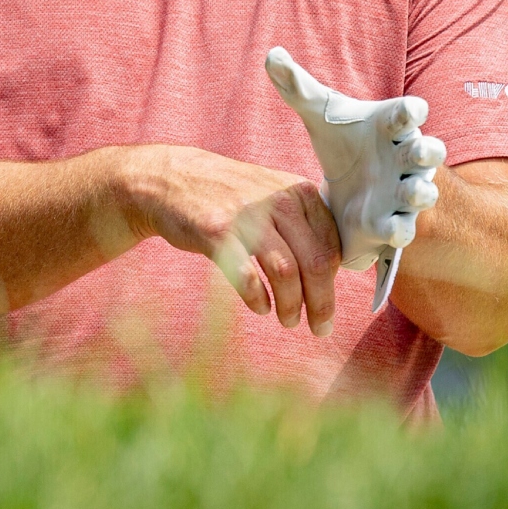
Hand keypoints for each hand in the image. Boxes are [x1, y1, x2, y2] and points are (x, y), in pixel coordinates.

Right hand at [123, 145, 342, 335]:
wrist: (174, 180)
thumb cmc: (232, 196)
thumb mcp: (275, 194)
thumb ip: (305, 223)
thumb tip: (333, 271)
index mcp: (299, 191)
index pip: (332, 246)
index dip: (333, 282)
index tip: (325, 301)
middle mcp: (278, 200)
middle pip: (315, 263)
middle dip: (321, 304)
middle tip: (320, 328)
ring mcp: (247, 216)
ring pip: (286, 273)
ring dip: (291, 306)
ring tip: (288, 321)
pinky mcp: (217, 232)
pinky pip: (247, 277)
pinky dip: (258, 299)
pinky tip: (261, 306)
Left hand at [264, 48, 446, 310]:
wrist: (345, 190)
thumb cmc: (343, 141)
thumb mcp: (319, 114)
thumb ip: (296, 86)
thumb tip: (271, 54)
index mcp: (391, 126)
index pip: (410, 113)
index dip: (413, 111)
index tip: (410, 110)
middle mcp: (405, 159)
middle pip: (429, 152)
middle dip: (427, 151)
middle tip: (419, 150)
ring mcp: (402, 194)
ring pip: (424, 193)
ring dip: (420, 193)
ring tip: (410, 192)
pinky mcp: (391, 225)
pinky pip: (402, 230)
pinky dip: (397, 230)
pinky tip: (385, 229)